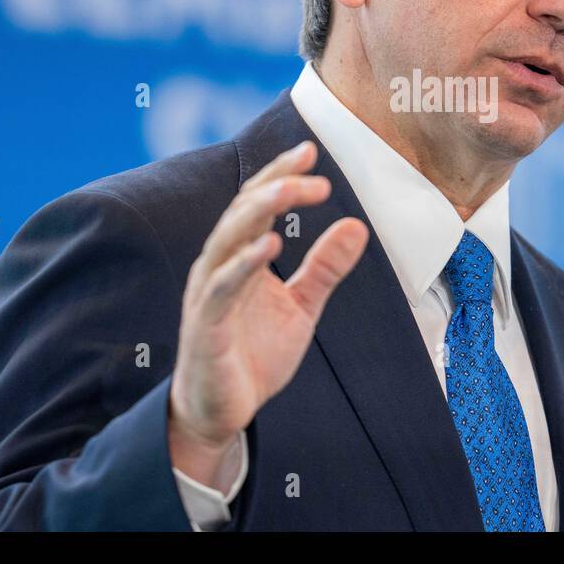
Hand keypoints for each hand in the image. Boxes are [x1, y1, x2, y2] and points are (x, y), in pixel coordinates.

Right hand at [167, 140, 368, 486]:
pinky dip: (244, 263)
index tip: (310, 151)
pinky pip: (223, 287)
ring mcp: (208, 294)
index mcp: (239, 257)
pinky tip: (270, 244)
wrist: (221, 412)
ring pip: (230, 239)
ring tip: (292, 189)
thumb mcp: (302, 307)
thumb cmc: (253, 355)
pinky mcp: (206, 326)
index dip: (280, 174)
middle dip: (276, 182)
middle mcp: (219, 266)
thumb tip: (357, 226)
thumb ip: (325, 268)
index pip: (257, 203)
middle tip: (311, 164)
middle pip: (243, 210)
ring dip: (260, 209)